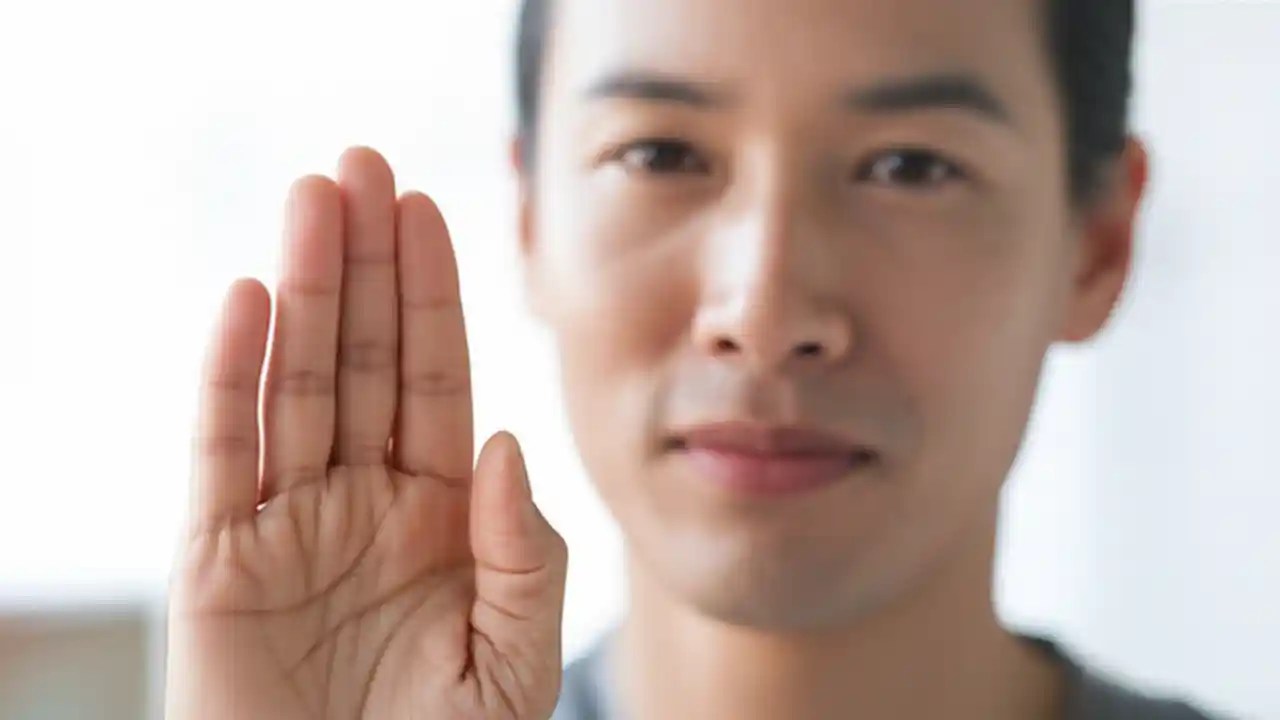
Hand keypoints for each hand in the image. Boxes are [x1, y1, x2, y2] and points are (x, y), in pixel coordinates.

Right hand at [165, 147, 567, 719]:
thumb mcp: (516, 660)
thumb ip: (527, 553)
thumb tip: (507, 443)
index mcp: (442, 513)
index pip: (436, 380)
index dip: (430, 295)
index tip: (428, 209)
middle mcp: (364, 499)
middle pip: (362, 357)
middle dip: (364, 261)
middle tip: (361, 162)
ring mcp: (290, 522)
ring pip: (294, 383)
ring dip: (301, 289)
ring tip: (311, 197)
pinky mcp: (218, 562)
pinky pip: (223, 454)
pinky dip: (228, 378)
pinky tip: (245, 302)